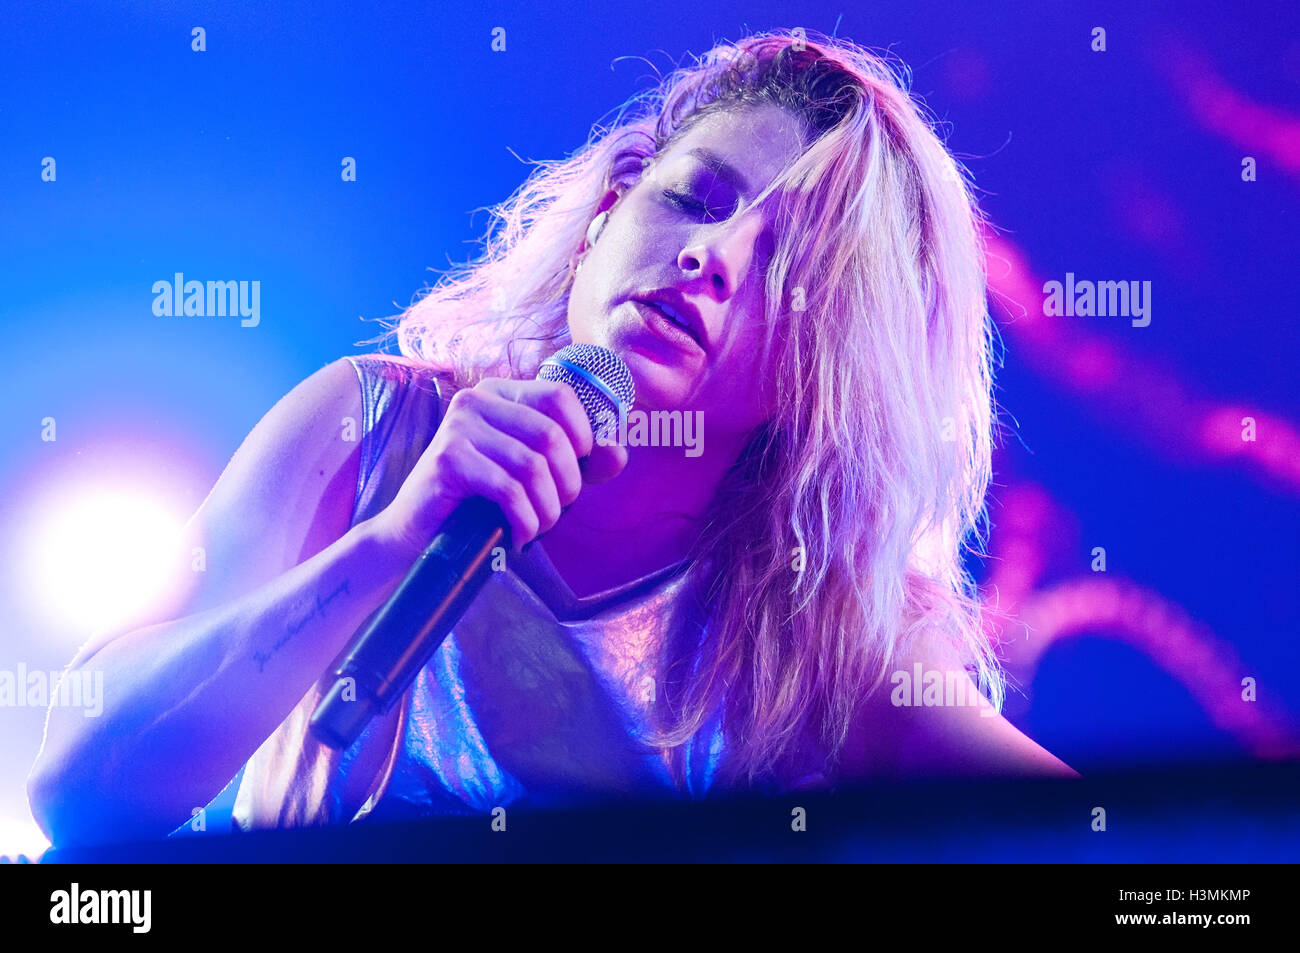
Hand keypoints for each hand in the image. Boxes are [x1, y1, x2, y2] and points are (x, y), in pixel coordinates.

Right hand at [369, 377, 627, 557]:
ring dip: (548, 507)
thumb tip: (618, 454)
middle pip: (551, 434)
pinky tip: (520, 535)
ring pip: (533, 465)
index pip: (560, 395)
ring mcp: (458, 427)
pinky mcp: (448, 460)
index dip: (584, 435)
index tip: (580, 471)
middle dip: (568, 482)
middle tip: (558, 510)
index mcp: (500, 393)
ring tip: (539, 525)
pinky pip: (509, 489)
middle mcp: (476, 400)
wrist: (417, 537)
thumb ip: (580, 462)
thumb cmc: (481, 503)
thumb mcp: (537, 477)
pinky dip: (525, 520)